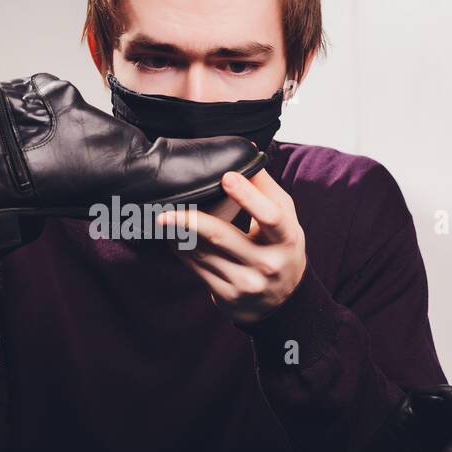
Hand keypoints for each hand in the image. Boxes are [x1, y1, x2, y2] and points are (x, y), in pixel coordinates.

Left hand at [157, 169, 306, 324]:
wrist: (282, 298)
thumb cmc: (281, 246)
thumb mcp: (285, 217)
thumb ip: (266, 188)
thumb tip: (247, 153)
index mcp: (286, 239)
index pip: (269, 215)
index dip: (248, 196)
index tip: (226, 176)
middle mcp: (267, 263)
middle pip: (222, 236)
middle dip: (191, 221)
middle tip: (165, 211)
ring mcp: (247, 282)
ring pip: (203, 252)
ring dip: (179, 234)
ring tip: (165, 218)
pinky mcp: (228, 296)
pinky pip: (196, 268)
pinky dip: (181, 250)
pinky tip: (173, 236)